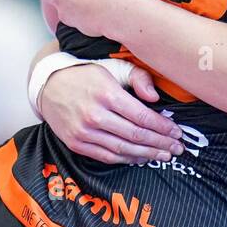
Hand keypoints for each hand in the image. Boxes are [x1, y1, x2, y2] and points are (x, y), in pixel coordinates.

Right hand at [40, 62, 184, 164]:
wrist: (48, 86)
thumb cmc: (86, 75)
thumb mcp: (113, 66)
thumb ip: (138, 77)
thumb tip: (155, 98)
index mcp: (106, 94)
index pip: (142, 116)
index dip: (163, 127)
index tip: (177, 132)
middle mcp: (94, 115)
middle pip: (136, 135)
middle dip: (161, 143)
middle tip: (177, 148)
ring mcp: (83, 132)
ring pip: (123, 149)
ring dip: (147, 154)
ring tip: (164, 155)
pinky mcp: (76, 144)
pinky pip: (107, 156)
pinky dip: (127, 159)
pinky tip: (142, 158)